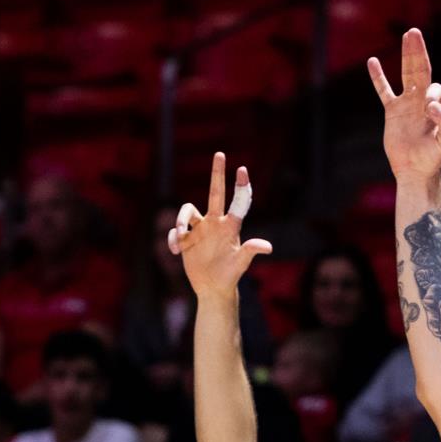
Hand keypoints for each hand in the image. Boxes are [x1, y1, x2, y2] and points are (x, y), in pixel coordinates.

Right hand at [167, 153, 271, 300]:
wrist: (213, 288)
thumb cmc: (230, 275)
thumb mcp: (241, 263)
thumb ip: (251, 251)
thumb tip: (268, 247)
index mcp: (230, 226)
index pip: (237, 202)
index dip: (240, 186)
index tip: (242, 169)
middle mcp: (215, 223)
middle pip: (215, 192)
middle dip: (217, 173)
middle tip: (220, 154)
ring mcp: (199, 230)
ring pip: (187, 212)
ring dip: (179, 220)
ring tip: (179, 235)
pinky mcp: (186, 240)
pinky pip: (174, 232)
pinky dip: (172, 239)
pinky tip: (176, 252)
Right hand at [368, 28, 440, 182]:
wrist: (415, 169)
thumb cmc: (433, 156)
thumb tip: (431, 106)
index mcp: (437, 104)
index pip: (434, 88)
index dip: (431, 94)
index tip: (428, 111)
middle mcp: (422, 99)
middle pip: (421, 69)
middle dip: (418, 51)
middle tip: (414, 33)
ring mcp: (406, 103)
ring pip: (406, 73)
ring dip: (407, 55)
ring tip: (407, 35)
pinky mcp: (392, 111)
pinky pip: (384, 90)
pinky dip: (378, 77)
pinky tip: (373, 62)